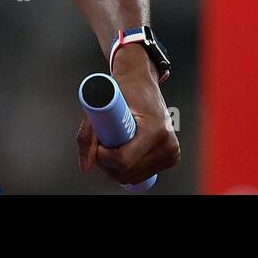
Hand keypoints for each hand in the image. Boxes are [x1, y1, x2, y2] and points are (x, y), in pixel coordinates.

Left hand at [76, 46, 180, 185]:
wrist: (142, 80)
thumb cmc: (125, 89)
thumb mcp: (102, 105)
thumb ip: (88, 136)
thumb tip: (85, 165)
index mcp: (154, 128)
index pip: (123, 160)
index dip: (104, 156)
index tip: (98, 143)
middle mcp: (167, 142)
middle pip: (127, 173)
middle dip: (108, 164)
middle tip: (103, 142)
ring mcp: (172, 151)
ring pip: (134, 177)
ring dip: (117, 168)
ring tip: (115, 143)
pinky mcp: (171, 157)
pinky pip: (142, 174)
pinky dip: (129, 168)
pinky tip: (127, 149)